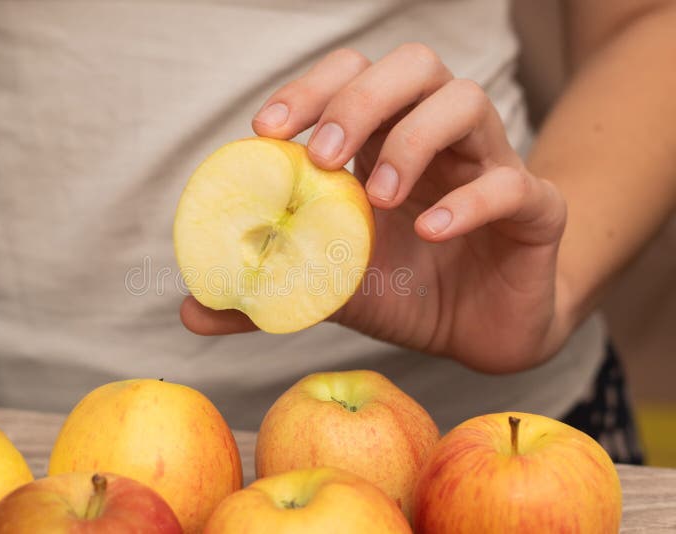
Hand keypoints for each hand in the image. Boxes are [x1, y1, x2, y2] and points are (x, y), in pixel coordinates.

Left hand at [181, 44, 567, 372]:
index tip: (267, 130)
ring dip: (412, 140)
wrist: (481, 333)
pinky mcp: (536, 208)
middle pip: (412, 66)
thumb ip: (268, 287)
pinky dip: (469, 201)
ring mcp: (491, 165)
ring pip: (465, 101)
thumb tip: (190, 308)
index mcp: (387, 140)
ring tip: (380, 198)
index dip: (310, 89)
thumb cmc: (406, 291)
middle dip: (359, 100)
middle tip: (322, 159)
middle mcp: (440, 138)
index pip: (351, 77)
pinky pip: (513, 182)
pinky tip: (430, 232)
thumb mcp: (329, 286)